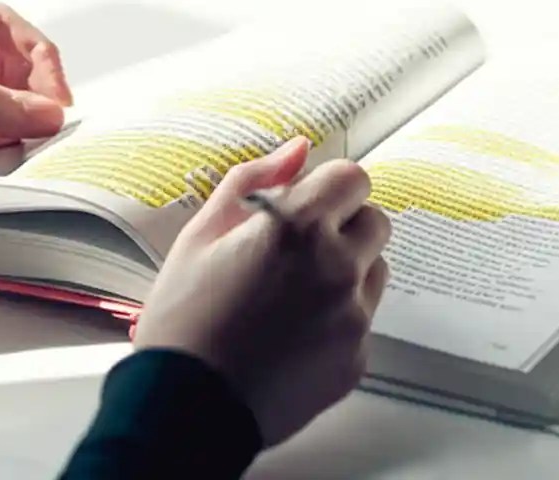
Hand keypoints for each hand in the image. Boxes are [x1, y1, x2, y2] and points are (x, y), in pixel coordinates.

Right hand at [133, 137, 391, 446]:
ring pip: (373, 271)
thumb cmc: (184, 321)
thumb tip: (297, 150)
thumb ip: (253, 180)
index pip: (353, 179)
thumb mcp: (200, 235)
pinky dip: (338, 320)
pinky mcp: (356, 359)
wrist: (185, 408)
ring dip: (347, 271)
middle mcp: (336, 269)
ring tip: (292, 295)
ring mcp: (352, 318)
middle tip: (296, 249)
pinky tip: (293, 335)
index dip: (328, 188)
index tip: (307, 203)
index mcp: (297, 228)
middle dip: (342, 226)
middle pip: (373, 223)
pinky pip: (362, 322)